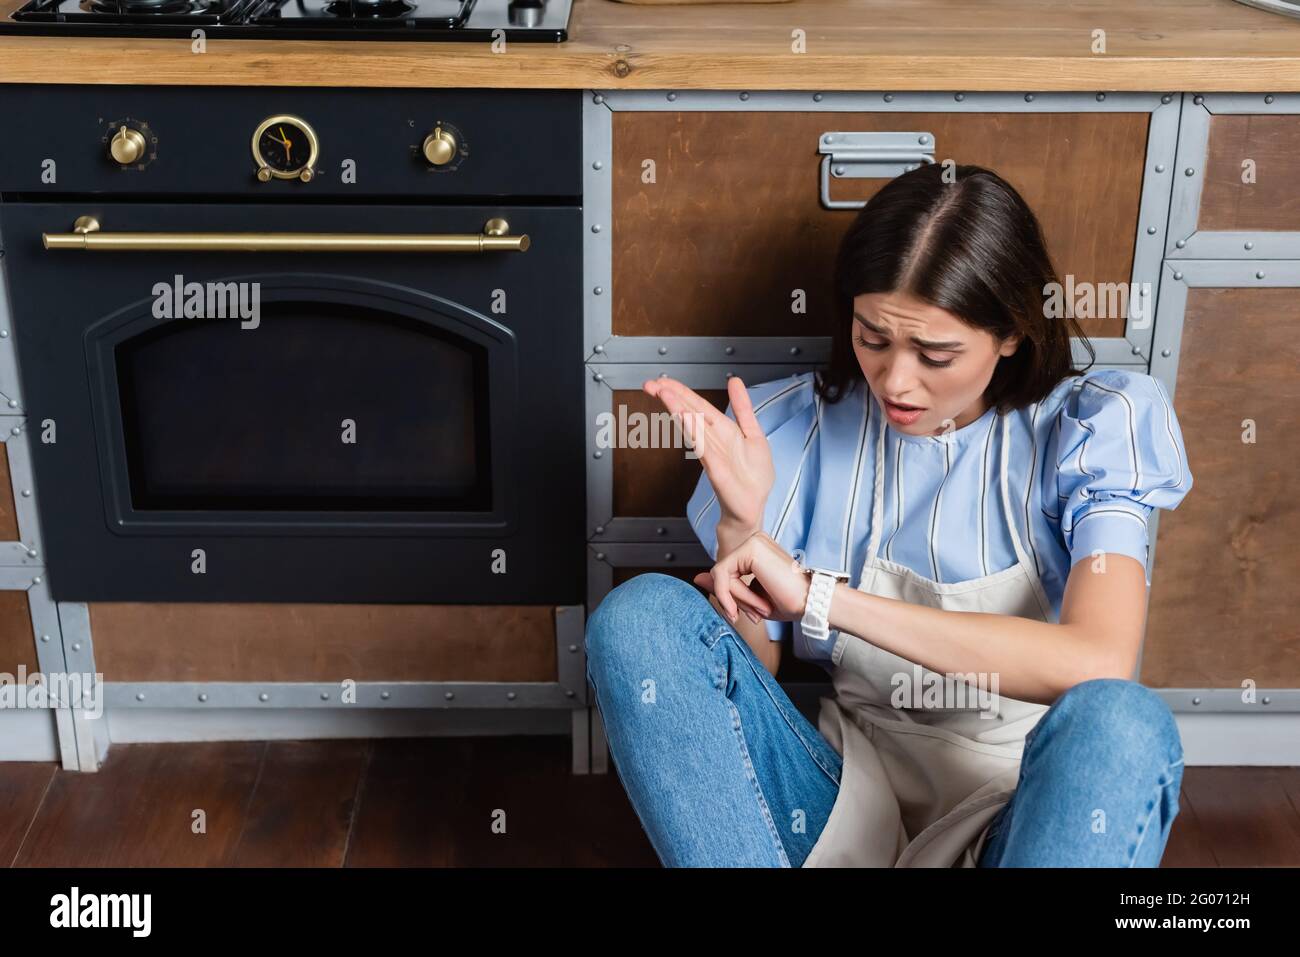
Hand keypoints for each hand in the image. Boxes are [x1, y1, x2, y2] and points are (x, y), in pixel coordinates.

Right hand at [643, 375, 774, 528]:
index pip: (697, 404)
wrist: (753, 506)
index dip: (680, 391)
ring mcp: (712, 454)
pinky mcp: (716, 469)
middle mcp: (713, 440)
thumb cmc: (753, 476)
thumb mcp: (753, 432)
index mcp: (721, 429)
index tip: (661, 381)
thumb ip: (742, 407)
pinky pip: (703, 447)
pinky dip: (694, 431)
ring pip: (692, 426)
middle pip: (689, 412)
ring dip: (678, 408)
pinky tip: (683, 417)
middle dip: (671, 396)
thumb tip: (734, 380)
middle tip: (649, 384)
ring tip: (663, 393)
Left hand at [693, 530, 810, 625]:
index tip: (746, 614)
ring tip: (762, 608)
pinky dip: (733, 594)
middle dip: (733, 599)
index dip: (731, 598)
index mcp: (755, 551)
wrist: (811, 603)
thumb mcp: (748, 598)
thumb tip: (696, 578)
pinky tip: (756, 604)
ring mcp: (752, 542)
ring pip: (720, 574)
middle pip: (721, 573)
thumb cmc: (788, 602)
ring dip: (737, 599)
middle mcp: (754, 541)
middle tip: (756, 614)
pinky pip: (723, 574)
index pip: (726, 573)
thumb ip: (722, 586)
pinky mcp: (750, 548)